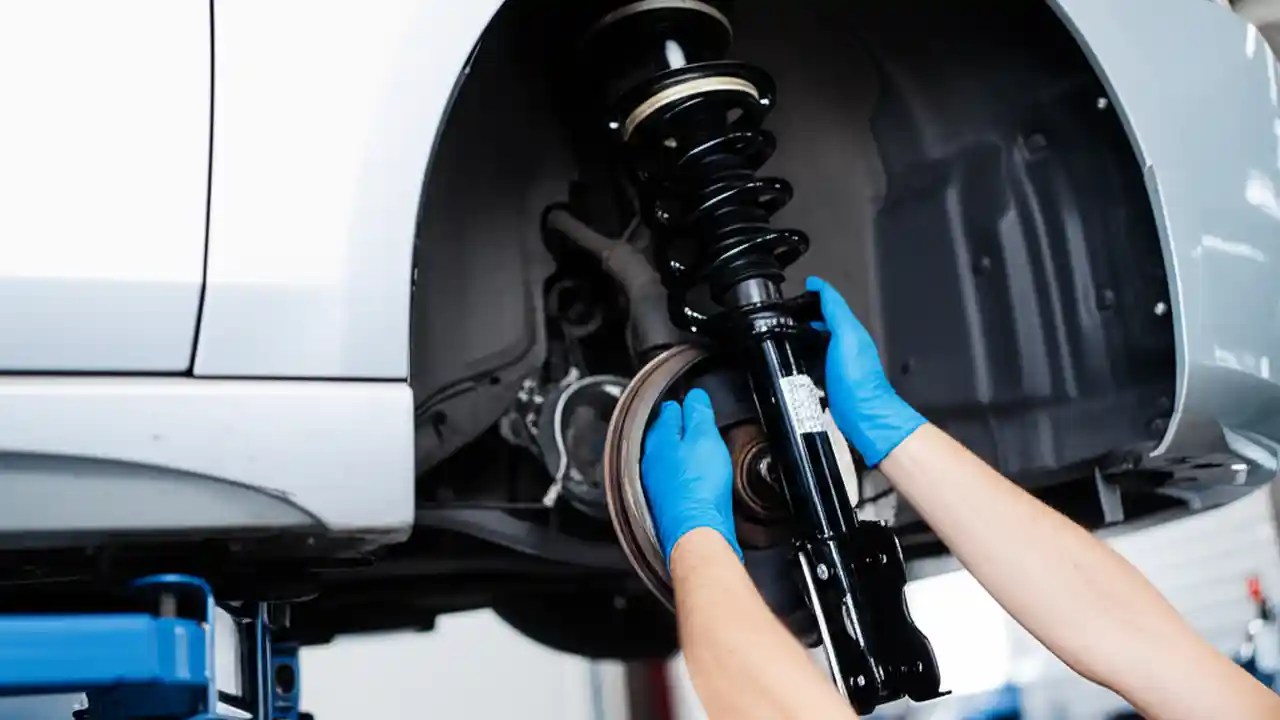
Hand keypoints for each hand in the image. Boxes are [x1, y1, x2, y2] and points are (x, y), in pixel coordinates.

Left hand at [641, 389, 741, 564]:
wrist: (696, 533)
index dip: (683, 405)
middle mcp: (651, 461)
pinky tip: (692, 477)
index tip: (692, 402)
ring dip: (678, 451)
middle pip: (663, 435)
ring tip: (693, 447)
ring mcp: (655, 484)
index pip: (668, 411)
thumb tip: (694, 396)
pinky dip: (681, 473)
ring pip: (666, 458)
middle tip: (692, 422)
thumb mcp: (704, 439)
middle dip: (676, 428)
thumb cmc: (699, 487)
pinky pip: (672, 480)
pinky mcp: (665, 504)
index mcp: (658, 440)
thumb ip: (698, 415)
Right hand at [807, 276, 925, 465]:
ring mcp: (838, 363)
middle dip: (806, 314)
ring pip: (818, 341)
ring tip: (787, 330)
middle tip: (788, 310)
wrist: (863, 415)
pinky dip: (804, 356)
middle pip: (824, 322)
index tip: (801, 288)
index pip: (831, 303)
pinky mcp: (829, 381)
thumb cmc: (856, 379)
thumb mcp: (845, 335)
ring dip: (804, 334)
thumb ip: (834, 309)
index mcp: (850, 330)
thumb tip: (819, 286)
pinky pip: (815, 361)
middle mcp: (845, 345)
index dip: (815, 293)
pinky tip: (794, 359)